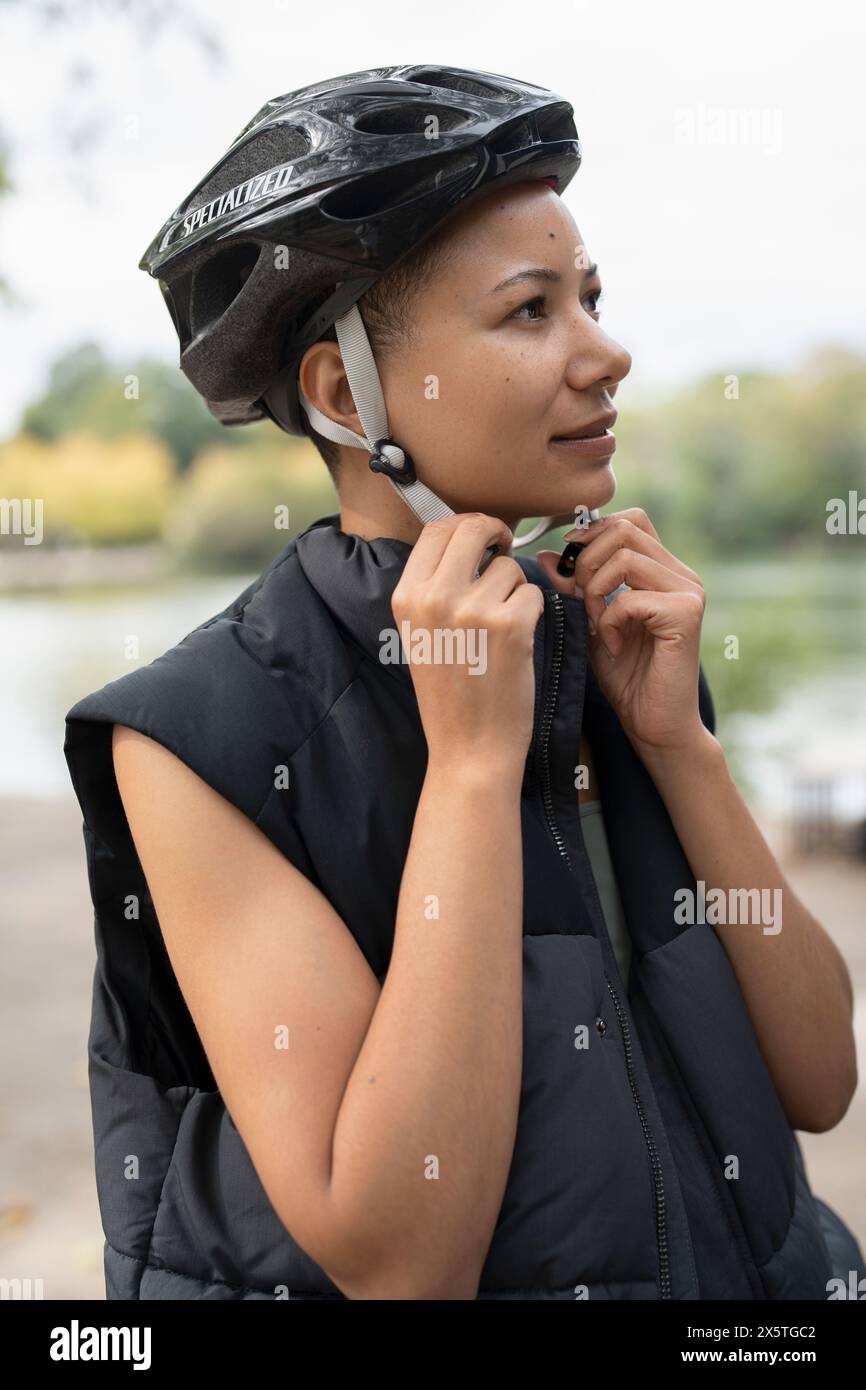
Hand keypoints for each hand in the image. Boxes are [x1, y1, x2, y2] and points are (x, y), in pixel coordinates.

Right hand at [392, 513, 545, 778]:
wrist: (469, 747)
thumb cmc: (451, 693)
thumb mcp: (421, 634)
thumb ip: (434, 586)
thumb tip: (466, 537)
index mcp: (406, 597)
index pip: (436, 530)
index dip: (465, 525)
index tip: (482, 538)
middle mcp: (434, 597)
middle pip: (473, 529)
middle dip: (496, 534)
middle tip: (505, 551)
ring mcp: (473, 610)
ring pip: (509, 568)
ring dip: (516, 589)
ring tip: (502, 628)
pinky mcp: (510, 625)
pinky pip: (532, 594)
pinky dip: (533, 612)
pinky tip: (517, 643)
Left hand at [536, 508, 707, 758]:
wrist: (655, 724)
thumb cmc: (625, 677)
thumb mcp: (589, 623)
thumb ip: (573, 588)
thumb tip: (547, 555)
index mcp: (663, 569)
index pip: (629, 520)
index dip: (592, 532)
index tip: (570, 566)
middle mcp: (682, 574)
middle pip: (623, 529)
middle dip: (586, 562)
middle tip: (582, 602)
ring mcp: (689, 591)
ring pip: (624, 557)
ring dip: (595, 591)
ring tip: (596, 625)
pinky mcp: (686, 614)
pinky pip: (629, 597)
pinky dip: (609, 620)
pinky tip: (612, 645)